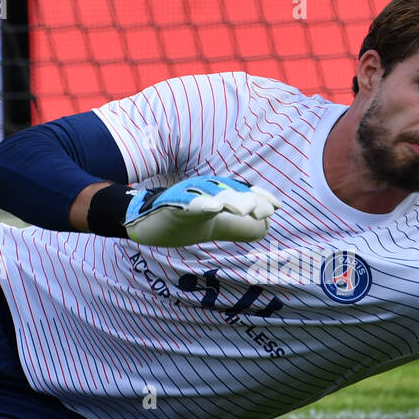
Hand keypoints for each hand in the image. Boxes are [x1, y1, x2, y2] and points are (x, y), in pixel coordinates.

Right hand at [124, 176, 281, 247]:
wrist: (141, 222)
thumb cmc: (179, 221)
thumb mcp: (215, 226)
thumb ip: (239, 228)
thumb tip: (265, 228)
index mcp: (215, 194)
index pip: (241, 193)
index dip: (259, 197)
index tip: (276, 207)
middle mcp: (203, 191)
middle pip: (229, 191)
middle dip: (248, 199)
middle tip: (266, 210)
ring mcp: (186, 196)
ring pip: (211, 194)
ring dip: (230, 199)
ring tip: (246, 209)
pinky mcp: (170, 204)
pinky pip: (186, 203)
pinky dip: (200, 203)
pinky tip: (213, 208)